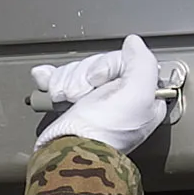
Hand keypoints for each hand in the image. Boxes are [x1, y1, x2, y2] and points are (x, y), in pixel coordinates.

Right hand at [31, 35, 166, 154]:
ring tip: (68, 97)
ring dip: (68, 80)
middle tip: (83, 93)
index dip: (110, 65)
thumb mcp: (137, 93)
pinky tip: (50, 85)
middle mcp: (121, 99)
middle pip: (100, 64)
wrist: (67, 151)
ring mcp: (96, 102)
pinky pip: (61, 79)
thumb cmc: (103, 132)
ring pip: (80, 70)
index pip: (128, 60)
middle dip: (84, 75)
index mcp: (143, 97)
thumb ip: (143, 62)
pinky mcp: (72, 105)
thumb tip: (134, 43)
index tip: (102, 79)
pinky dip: (53, 80)